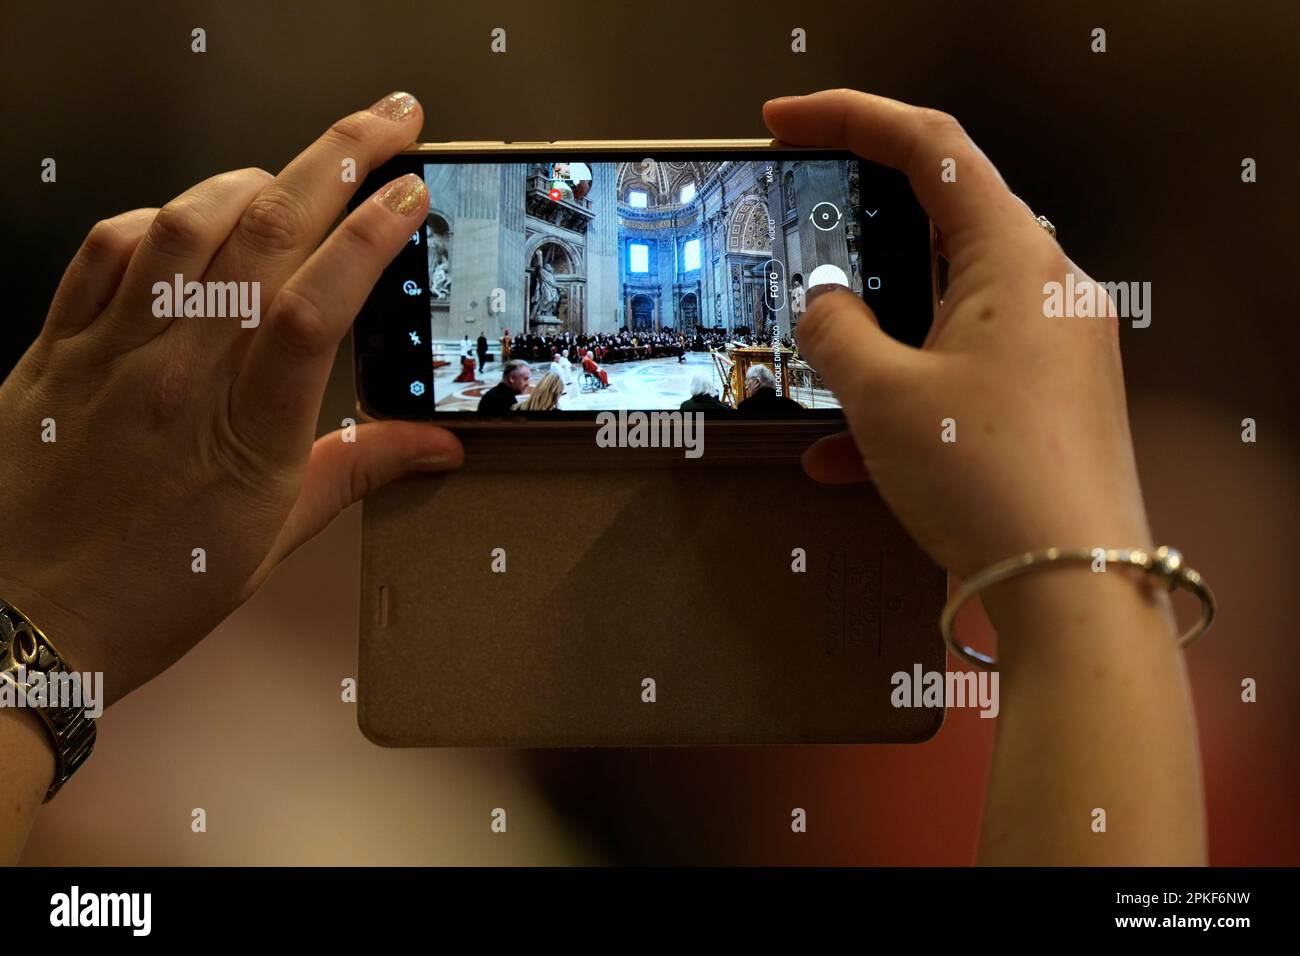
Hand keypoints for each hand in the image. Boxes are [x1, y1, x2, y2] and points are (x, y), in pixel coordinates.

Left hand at [0, 92, 462, 705]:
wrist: (20, 622)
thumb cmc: (148, 593)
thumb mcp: (273, 540)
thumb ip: (357, 471)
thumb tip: (435, 446)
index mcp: (245, 430)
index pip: (320, 304)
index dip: (372, 235)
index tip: (411, 192)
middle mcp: (177, 373)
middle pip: (264, 234)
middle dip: (338, 157)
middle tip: (388, 120)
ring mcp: (111, 351)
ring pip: (185, 222)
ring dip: (253, 177)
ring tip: (299, 169)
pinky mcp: (57, 346)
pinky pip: (106, 248)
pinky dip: (159, 214)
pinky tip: (188, 219)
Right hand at [766, 90, 1153, 578]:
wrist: (1072, 589)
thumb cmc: (990, 477)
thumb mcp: (881, 394)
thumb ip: (835, 331)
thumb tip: (825, 306)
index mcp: (1015, 259)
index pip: (930, 147)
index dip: (849, 116)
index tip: (786, 121)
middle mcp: (1047, 291)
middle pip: (939, 226)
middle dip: (861, 242)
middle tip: (804, 243)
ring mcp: (1053, 349)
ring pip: (942, 312)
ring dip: (876, 341)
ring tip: (820, 377)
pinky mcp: (1047, 401)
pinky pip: (961, 374)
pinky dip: (905, 397)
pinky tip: (845, 458)